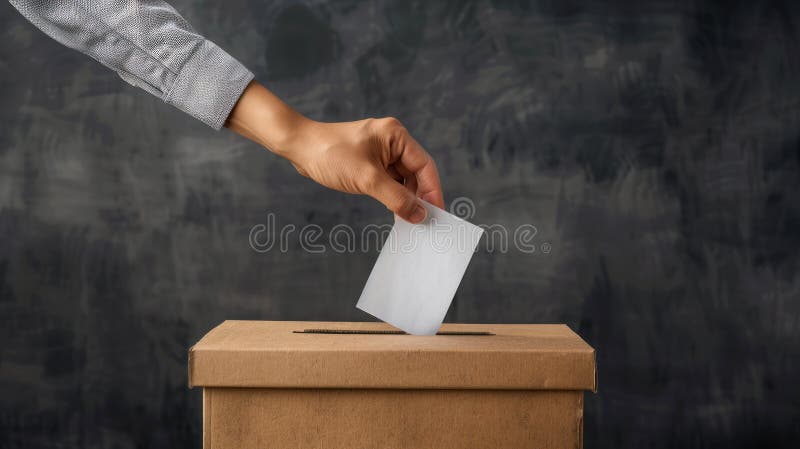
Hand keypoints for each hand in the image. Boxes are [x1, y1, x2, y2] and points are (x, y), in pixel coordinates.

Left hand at [226, 81, 443, 222]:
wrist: (299, 148)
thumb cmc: (330, 154)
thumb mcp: (367, 179)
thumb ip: (396, 198)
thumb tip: (420, 215)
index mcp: (396, 135)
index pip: (424, 165)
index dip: (433, 191)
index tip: (438, 213)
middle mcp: (392, 141)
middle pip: (416, 173)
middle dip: (420, 197)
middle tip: (425, 222)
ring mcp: (381, 152)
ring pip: (403, 179)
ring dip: (407, 199)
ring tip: (411, 221)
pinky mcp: (370, 162)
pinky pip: (390, 182)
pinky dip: (394, 197)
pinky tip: (396, 212)